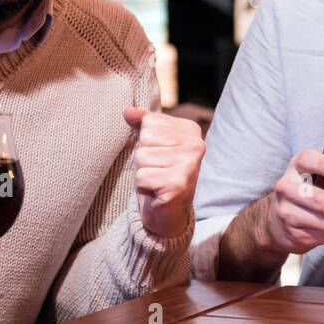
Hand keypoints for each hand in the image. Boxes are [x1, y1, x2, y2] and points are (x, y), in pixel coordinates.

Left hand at [124, 107, 205, 238]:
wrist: (170, 212)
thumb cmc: (160, 173)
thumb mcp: (152, 145)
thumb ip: (142, 125)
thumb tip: (128, 111)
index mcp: (191, 130)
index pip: (150, 121)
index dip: (147, 141)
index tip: (160, 156)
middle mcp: (196, 144)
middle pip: (145, 139)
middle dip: (143, 157)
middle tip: (158, 170)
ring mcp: (189, 164)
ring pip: (142, 157)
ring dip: (143, 173)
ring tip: (157, 181)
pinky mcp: (177, 184)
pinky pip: (142, 177)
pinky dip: (143, 188)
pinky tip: (157, 192)